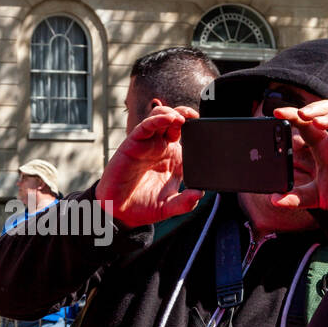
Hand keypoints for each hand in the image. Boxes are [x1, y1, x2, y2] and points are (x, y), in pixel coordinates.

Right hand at [95, 105, 204, 226]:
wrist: (119, 212)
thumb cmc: (143, 206)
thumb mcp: (169, 207)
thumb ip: (184, 203)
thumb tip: (199, 194)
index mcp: (174, 159)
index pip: (189, 138)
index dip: (198, 131)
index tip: (208, 131)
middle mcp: (162, 148)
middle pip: (176, 122)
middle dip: (187, 114)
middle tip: (195, 116)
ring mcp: (148, 144)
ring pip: (161, 117)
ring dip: (172, 113)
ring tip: (181, 118)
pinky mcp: (134, 143)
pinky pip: (146, 126)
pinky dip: (157, 119)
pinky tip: (168, 119)